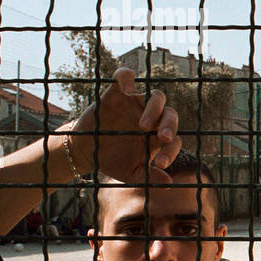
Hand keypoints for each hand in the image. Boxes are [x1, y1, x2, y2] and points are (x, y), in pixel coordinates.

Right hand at [66, 67, 180, 181]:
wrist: (86, 151)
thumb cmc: (112, 161)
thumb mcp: (130, 174)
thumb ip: (148, 177)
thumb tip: (168, 182)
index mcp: (158, 137)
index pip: (174, 141)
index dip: (171, 152)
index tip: (160, 164)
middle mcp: (152, 118)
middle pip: (171, 114)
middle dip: (170, 125)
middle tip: (163, 137)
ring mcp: (136, 105)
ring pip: (156, 97)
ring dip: (154, 109)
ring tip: (144, 126)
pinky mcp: (118, 94)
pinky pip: (125, 78)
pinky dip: (127, 77)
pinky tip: (127, 88)